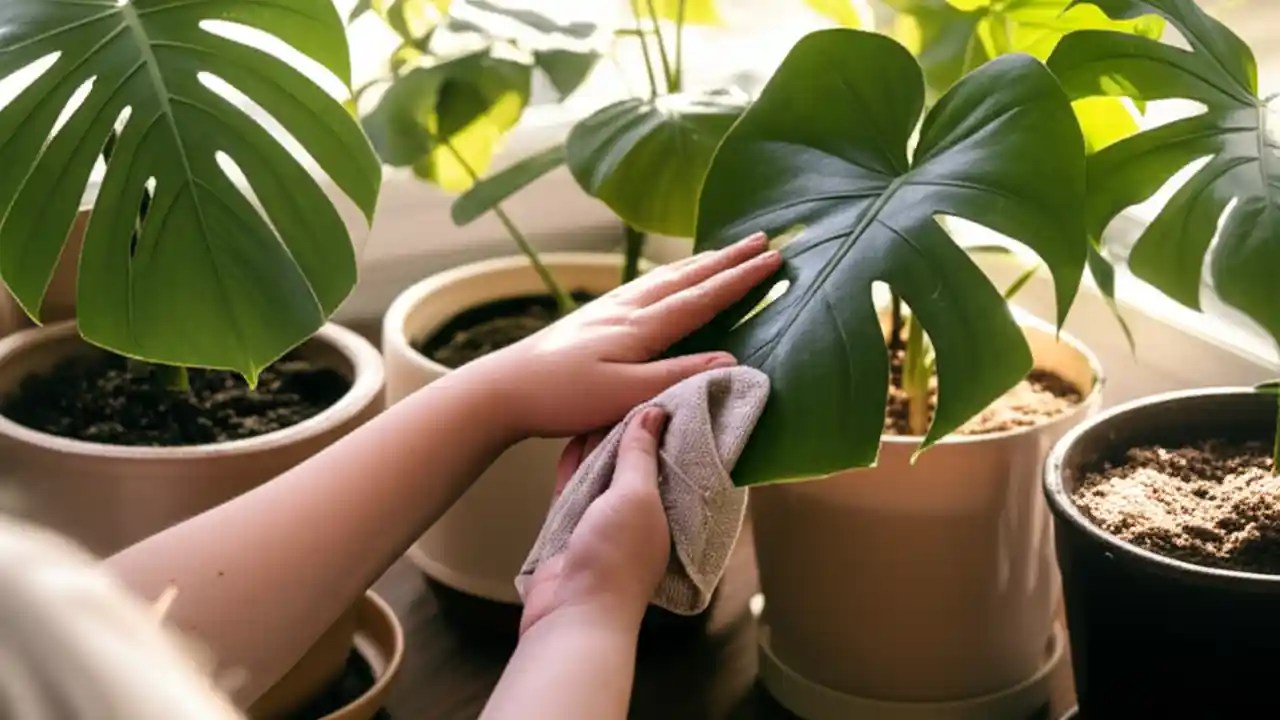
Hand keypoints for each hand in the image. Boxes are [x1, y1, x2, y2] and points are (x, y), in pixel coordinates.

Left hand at [467, 234, 779, 439]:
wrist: (503, 387)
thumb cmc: (562, 397)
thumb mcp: (625, 394)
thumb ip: (678, 375)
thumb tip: (732, 358)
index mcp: (640, 326)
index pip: (703, 297)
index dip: (741, 278)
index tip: (774, 259)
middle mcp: (627, 308)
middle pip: (688, 276)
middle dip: (728, 258)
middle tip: (763, 239)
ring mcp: (608, 309)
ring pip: (665, 277)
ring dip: (700, 262)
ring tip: (725, 251)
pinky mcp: (594, 317)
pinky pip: (645, 285)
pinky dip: (671, 274)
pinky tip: (668, 278)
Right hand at [519, 408, 671, 635]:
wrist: (574, 611)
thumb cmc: (616, 558)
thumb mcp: (636, 496)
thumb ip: (640, 455)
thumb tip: (654, 413)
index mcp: (665, 511)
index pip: (667, 461)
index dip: (662, 430)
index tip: (657, 395)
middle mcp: (636, 515)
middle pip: (632, 465)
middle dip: (628, 432)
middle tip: (622, 390)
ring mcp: (601, 522)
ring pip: (601, 473)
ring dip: (598, 443)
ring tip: (595, 404)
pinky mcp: (571, 527)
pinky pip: (572, 487)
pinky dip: (572, 464)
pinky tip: (571, 438)